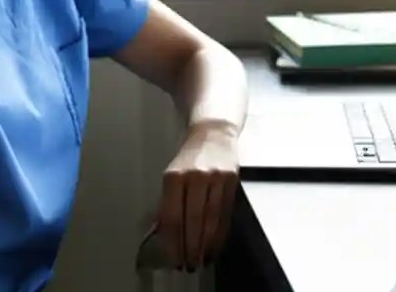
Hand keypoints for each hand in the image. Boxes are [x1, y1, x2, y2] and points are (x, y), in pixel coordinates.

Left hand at [156, 119, 239, 271]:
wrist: (213, 131)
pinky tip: (215, 245)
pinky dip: (220, 234)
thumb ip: (169, 202)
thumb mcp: (173, 173)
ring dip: (206, 245)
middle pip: (192, 221)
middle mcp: (195, 177)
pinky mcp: (231, 180)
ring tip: (202, 260)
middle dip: (190, 248)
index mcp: (174, 176)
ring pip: (211, 220)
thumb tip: (163, 233)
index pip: (172, 217)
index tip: (173, 258)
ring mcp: (215, 178)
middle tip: (188, 265)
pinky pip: (225, 214)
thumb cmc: (190, 156)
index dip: (173, 242)